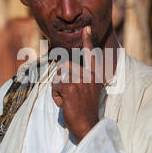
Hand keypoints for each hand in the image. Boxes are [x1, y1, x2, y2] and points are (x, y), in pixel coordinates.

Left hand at [51, 25, 101, 140]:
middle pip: (65, 65)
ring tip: (68, 99)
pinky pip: (55, 86)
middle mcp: (90, 74)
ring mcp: (81, 79)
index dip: (88, 40)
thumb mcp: (89, 90)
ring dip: (58, 88)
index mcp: (96, 74)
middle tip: (70, 95)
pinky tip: (66, 104)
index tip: (87, 27)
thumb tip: (64, 66)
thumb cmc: (85, 109)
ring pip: (59, 75)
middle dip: (61, 79)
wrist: (87, 125)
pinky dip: (56, 96)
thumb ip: (82, 77)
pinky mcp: (71, 86)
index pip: (91, 54)